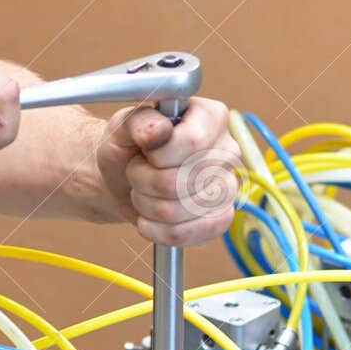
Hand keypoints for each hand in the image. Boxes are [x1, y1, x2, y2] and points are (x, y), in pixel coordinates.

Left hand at [94, 95, 239, 245]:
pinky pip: (193, 233)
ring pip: (182, 210)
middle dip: (144, 181)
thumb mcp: (122, 126)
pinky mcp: (221, 217)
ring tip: (140, 191)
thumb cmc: (127, 146)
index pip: (194, 141)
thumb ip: (138, 122)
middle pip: (183, 180)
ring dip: (147, 205)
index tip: (144, 152)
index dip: (159, 155)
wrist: (123, 178)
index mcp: (211, 116)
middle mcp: (227, 150)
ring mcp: (228, 186)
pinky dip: (159, 231)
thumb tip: (158, 130)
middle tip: (135, 172)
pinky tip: (147, 219)